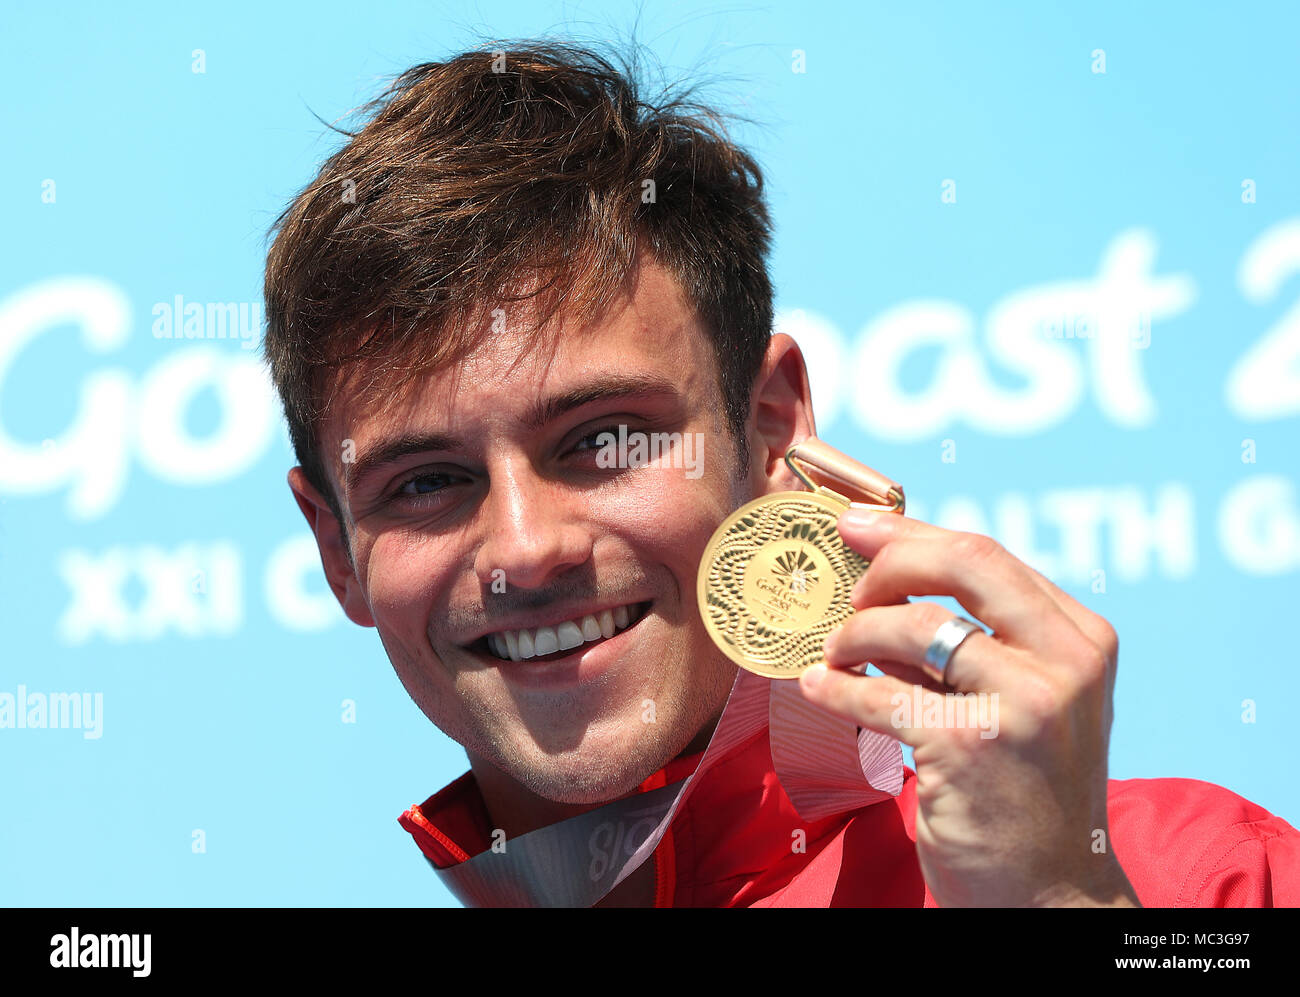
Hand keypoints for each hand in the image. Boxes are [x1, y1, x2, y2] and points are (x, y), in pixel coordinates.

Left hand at [797, 508, 1140, 907]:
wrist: (1049, 894)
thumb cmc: (1025, 790)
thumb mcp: (1028, 700)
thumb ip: (981, 639)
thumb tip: (889, 573)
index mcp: (1082, 638)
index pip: (987, 556)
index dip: (911, 534)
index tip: (857, 525)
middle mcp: (1065, 662)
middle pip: (962, 564)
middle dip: (887, 560)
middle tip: (845, 584)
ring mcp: (1024, 703)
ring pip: (916, 626)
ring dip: (856, 634)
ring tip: (834, 653)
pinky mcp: (971, 746)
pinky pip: (881, 694)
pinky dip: (837, 687)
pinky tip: (817, 687)